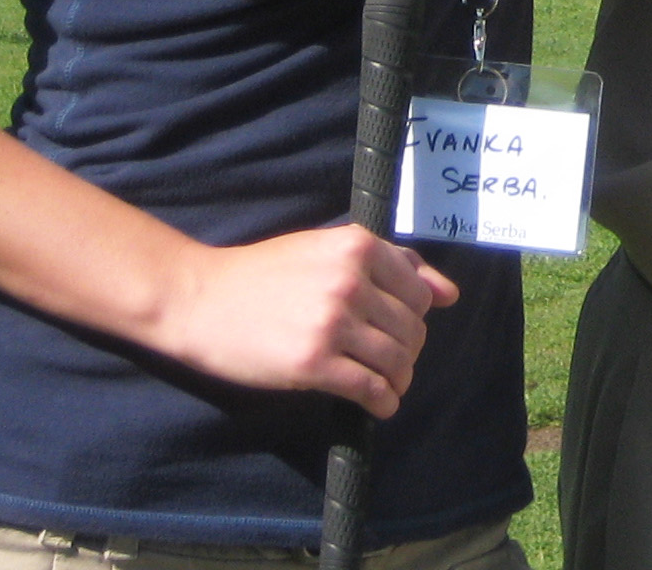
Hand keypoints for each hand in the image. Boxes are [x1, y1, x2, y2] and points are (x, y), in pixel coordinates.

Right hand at [153, 224, 461, 420]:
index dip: (414, 316)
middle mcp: (350, 281)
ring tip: (388, 385)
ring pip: (396, 360)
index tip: (396, 329)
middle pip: (412, 329)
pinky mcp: (313, 363)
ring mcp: (332, 323)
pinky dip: (384, 401)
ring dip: (399, 379)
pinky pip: (371, 388)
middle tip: (391, 361)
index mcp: (358, 246)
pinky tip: (379, 404)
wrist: (201, 299)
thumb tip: (451, 294)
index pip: (420, 292)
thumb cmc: (266, 274)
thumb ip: (393, 265)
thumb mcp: (328, 251)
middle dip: (408, 350)